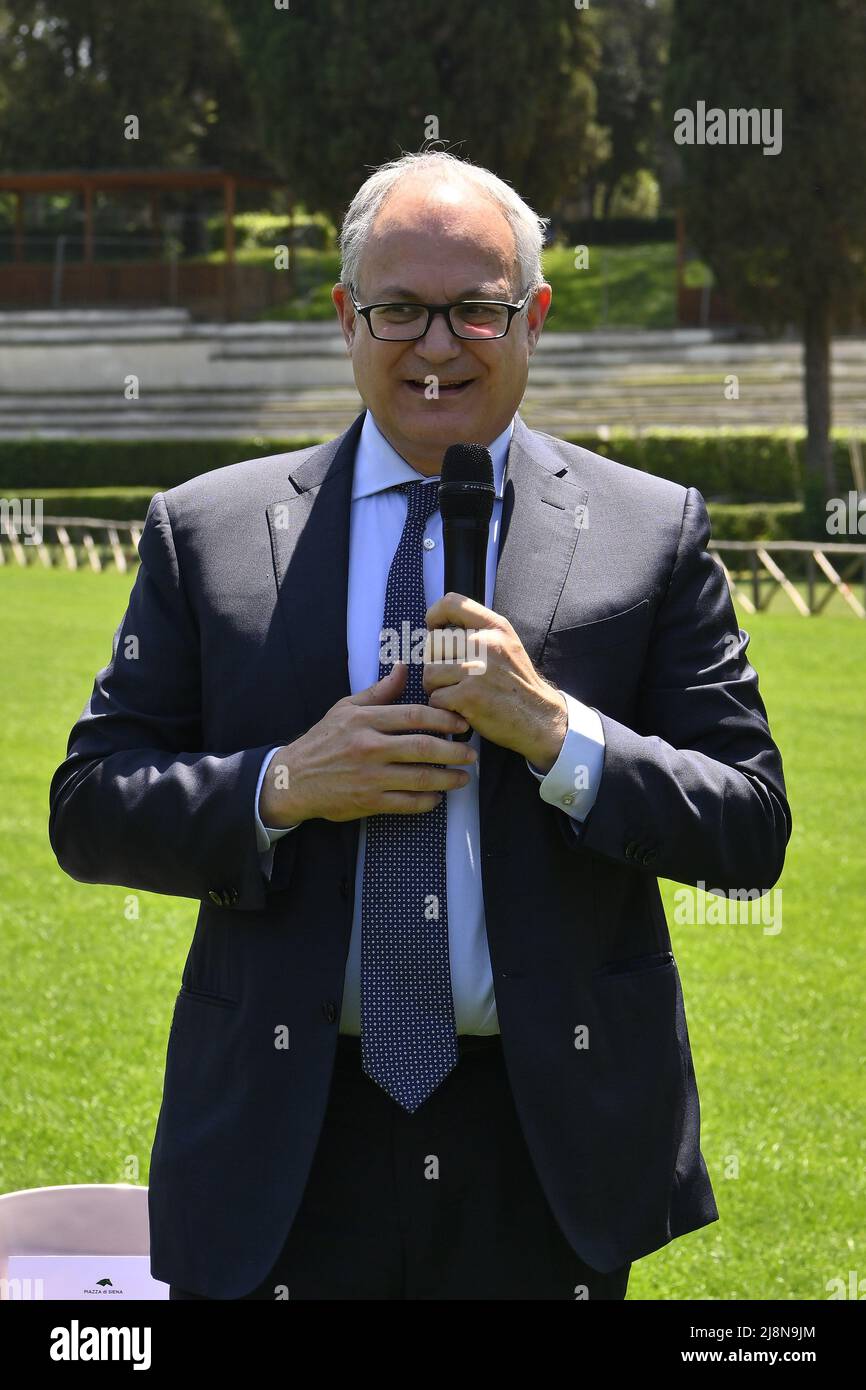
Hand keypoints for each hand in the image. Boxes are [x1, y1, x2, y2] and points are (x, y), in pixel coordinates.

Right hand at [258, 662, 476, 825]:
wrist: (292, 779)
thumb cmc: (322, 740)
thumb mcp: (345, 708)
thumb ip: (378, 691)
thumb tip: (404, 667)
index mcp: (365, 720)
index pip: (413, 715)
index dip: (443, 718)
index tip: (461, 724)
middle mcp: (368, 747)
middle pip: (422, 747)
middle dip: (453, 750)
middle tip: (472, 753)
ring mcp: (369, 776)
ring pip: (419, 777)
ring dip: (447, 778)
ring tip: (464, 777)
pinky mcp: (367, 801)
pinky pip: (405, 803)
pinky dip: (426, 801)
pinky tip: (437, 797)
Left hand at [423, 592, 567, 772]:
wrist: (539, 717)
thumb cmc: (516, 683)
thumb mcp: (506, 645)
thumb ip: (478, 631)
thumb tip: (435, 628)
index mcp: (495, 628)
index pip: (452, 603)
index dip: (434, 615)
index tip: (434, 630)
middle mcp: (486, 644)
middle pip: (433, 644)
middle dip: (435, 664)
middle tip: (450, 677)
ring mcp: (477, 670)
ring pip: (430, 673)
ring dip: (436, 688)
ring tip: (455, 694)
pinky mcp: (469, 696)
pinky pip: (435, 697)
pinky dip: (443, 707)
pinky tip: (460, 709)